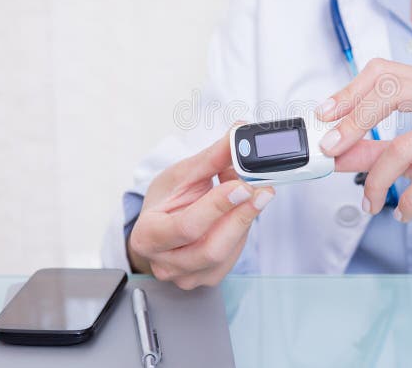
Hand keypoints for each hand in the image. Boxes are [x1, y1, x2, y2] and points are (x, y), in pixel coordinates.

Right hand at [127, 130, 273, 288]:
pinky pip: (233, 257)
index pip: (186, 226)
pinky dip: (242, 231)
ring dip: (245, 221)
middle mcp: (165, 263)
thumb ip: (212, 157)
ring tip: (251, 192)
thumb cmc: (166, 200)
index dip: (217, 207)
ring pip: (226, 254)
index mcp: (148, 236)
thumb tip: (239, 134)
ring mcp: (187, 277)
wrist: (160, 225)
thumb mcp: (183, 173)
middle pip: (211, 248)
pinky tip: (242, 211)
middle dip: (241, 216)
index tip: (242, 186)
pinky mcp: (208, 278)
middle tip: (263, 190)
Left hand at [316, 58, 411, 243]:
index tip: (325, 119)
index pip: (386, 73)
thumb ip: (375, 153)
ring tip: (371, 202)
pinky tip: (404, 213)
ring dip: (377, 180)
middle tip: (331, 151)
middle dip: (353, 123)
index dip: (349, 93)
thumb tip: (334, 151)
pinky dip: (408, 201)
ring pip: (405, 145)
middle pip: (391, 91)